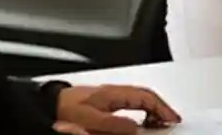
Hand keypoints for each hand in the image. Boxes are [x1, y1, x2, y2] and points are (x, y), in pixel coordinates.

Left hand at [56, 84, 181, 133]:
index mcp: (114, 94)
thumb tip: (136, 129)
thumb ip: (114, 125)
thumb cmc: (66, 109)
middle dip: (161, 107)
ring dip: (152, 109)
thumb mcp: (91, 120)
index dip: (161, 108)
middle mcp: (115, 92)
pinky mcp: (106, 101)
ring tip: (160, 122)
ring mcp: (111, 96)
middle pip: (146, 96)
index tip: (171, 119)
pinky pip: (132, 103)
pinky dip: (142, 111)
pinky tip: (141, 121)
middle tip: (171, 121)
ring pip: (140, 99)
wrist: (50, 104)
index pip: (145, 98)